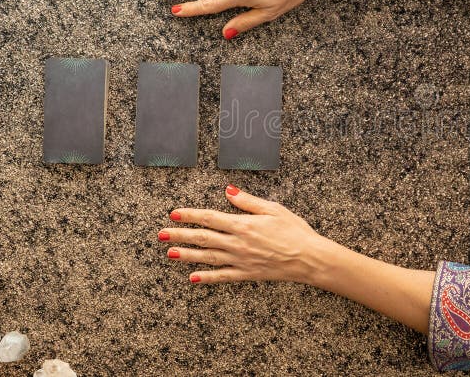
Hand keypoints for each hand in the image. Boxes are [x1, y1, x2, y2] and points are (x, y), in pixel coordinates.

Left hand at [159, 184, 327, 283]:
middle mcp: (237, 243)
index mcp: (243, 224)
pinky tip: (193, 278)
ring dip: (187, 255)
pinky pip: (223, 277)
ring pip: (208, 257)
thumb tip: (228, 191)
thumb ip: (248, 201)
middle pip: (203, 238)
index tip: (174, 213)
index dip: (190, 215)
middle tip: (161, 235)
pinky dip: (207, 278)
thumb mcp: (273, 209)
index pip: (209, 218)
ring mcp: (240, 260)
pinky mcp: (247, 274)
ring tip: (169, 253)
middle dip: (180, 236)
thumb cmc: (294, 230)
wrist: (308, 257)